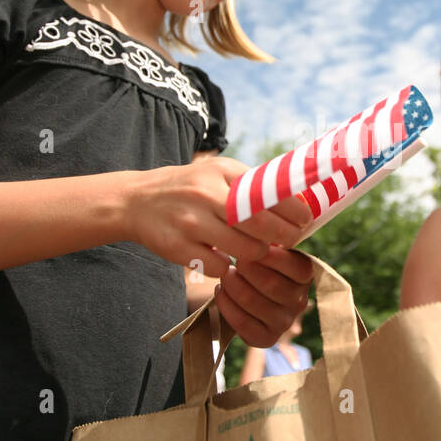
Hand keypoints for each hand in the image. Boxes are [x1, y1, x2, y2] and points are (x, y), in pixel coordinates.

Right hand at [124, 157, 311, 277]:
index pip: (270, 193)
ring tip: (257, 251)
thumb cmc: (189, 187)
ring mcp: (190, 222)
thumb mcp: (217, 172)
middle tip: (288, 242)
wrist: (136, 201)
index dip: (293, 212)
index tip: (303, 221)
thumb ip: (251, 183)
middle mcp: (206, 195)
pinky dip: (227, 267)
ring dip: (257, 254)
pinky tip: (226, 260)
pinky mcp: (178, 248)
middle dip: (283, 237)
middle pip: (261, 224)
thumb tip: (297, 199)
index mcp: (221, 173)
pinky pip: (218, 267)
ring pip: (244, 249)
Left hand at [214, 245, 313, 347]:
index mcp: (305, 275)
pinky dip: (226, 305)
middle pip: (271, 285)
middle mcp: (300, 301)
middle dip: (246, 270)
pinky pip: (242, 323)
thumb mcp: (270, 249)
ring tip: (224, 274)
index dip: (269, 256)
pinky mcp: (267, 338)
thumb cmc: (259, 264)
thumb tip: (256, 224)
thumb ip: (268, 240)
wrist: (249, 295)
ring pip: (253, 302)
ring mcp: (284, 322)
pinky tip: (221, 292)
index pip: (295, 266)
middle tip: (231, 260)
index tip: (249, 246)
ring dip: (232, 285)